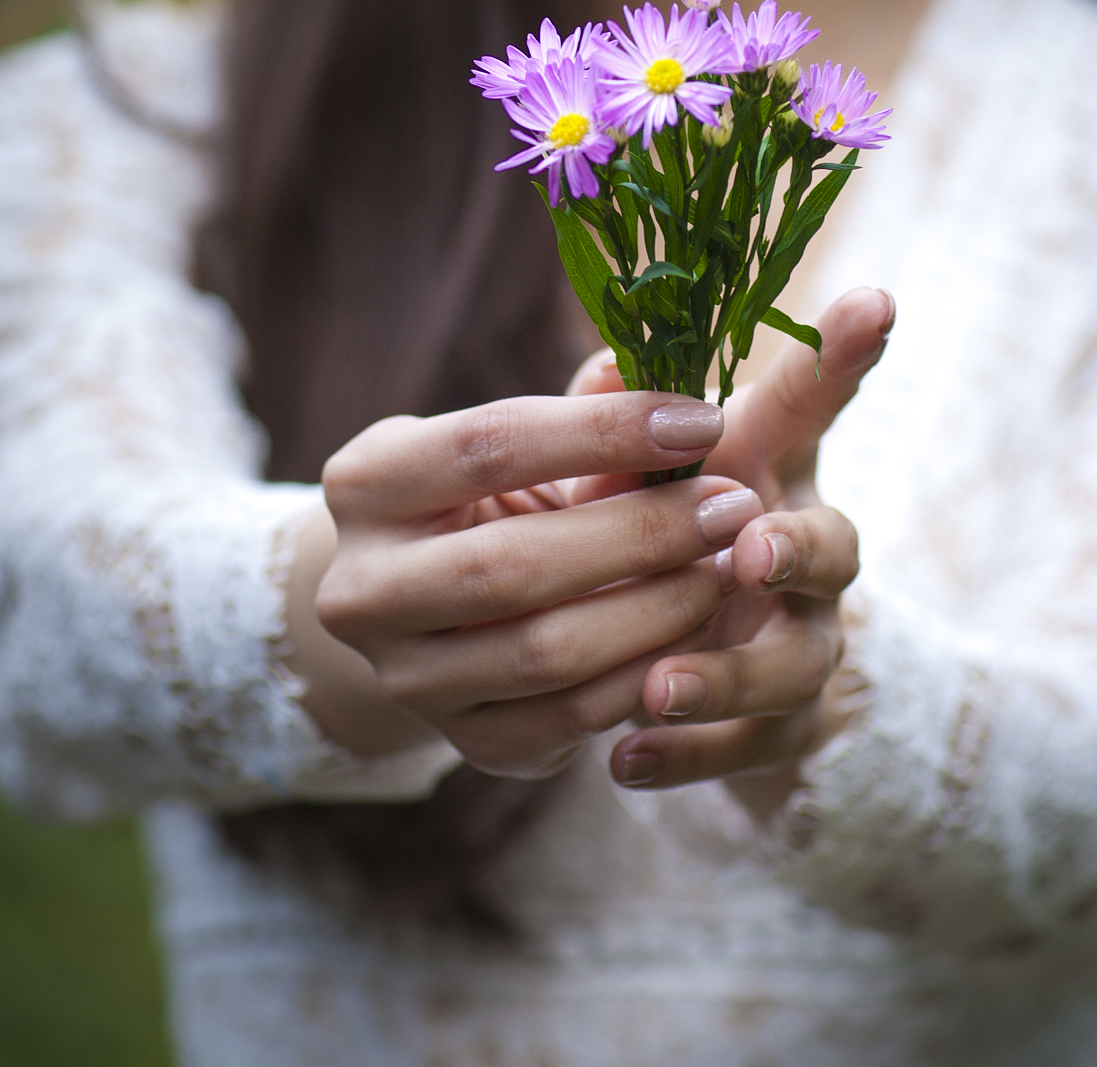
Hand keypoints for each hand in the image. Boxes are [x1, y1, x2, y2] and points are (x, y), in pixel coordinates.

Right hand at [313, 391, 763, 778]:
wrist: (433, 606)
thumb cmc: (490, 496)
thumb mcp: (515, 442)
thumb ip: (580, 407)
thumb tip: (640, 354)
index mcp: (366, 483)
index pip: (486, 445)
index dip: (601, 432)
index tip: (700, 419)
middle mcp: (362, 589)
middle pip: (510, 564)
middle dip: (640, 533)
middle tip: (734, 504)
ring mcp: (405, 677)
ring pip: (544, 652)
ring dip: (657, 609)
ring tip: (729, 567)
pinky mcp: (464, 741)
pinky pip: (568, 719)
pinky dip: (646, 674)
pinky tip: (700, 631)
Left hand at [590, 287, 895, 813]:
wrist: (700, 648)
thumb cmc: (659, 528)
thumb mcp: (634, 472)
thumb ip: (622, 427)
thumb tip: (606, 363)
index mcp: (769, 470)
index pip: (811, 403)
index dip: (842, 355)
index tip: (872, 302)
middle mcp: (805, 553)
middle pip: (835, 548)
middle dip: (797, 549)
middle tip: (750, 549)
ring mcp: (803, 642)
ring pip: (793, 666)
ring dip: (726, 675)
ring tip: (656, 687)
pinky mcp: (782, 726)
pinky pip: (748, 749)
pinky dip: (687, 757)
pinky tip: (625, 763)